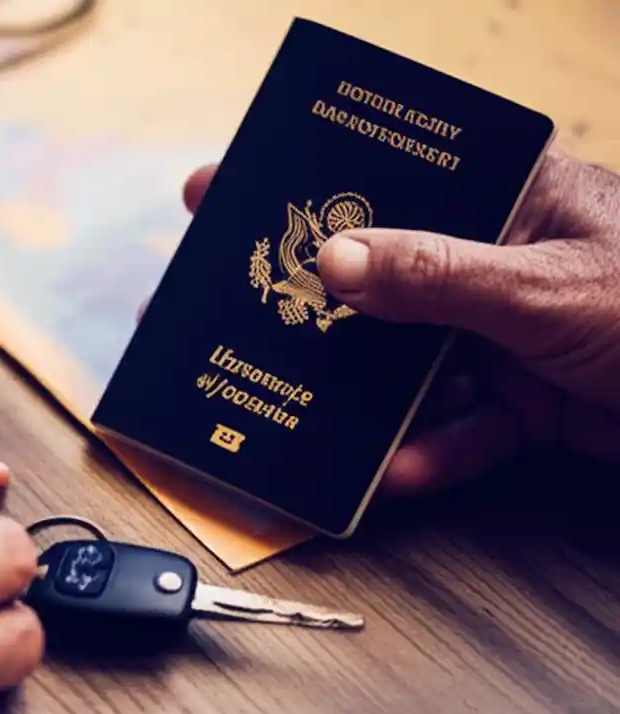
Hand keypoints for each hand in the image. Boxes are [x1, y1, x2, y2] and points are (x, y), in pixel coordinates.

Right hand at [175, 152, 619, 492]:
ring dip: (366, 402)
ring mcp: (509, 336)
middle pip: (382, 280)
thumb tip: (334, 260)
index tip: (224, 192)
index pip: (390, 180)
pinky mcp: (528, 404)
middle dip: (315, 309)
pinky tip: (396, 475)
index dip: (306, 184)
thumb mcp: (546, 283)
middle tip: (234, 316)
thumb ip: (437, 274)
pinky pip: (458, 429)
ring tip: (304, 417)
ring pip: (410, 365)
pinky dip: (427, 455)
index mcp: (511, 201)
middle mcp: (499, 263)